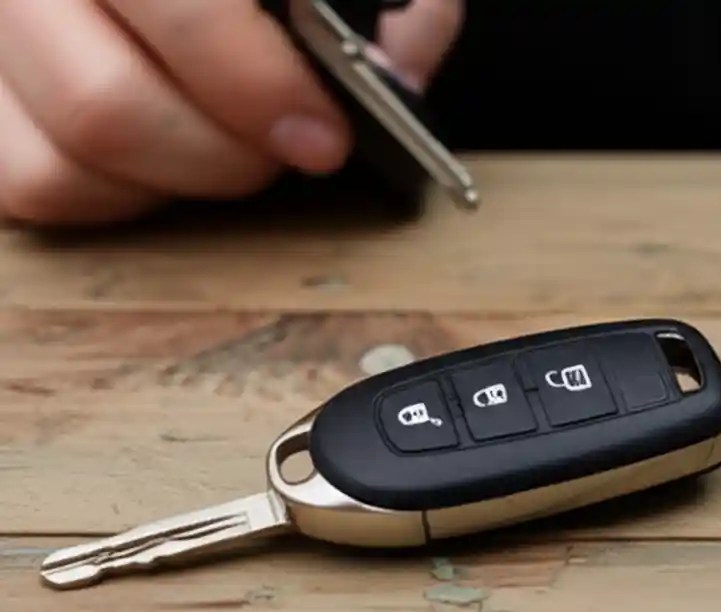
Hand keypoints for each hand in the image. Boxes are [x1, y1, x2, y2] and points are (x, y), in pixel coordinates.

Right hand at [0, 0, 461, 226]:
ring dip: (179, 178)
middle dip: (227, 156)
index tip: (323, 135)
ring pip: (66, 159)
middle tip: (292, 150)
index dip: (256, 84)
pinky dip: (122, 194)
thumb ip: (392, 3)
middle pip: (105, 106)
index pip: (180, 9)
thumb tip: (394, 74)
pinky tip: (174, 154)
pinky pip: (36, 186)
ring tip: (234, 143)